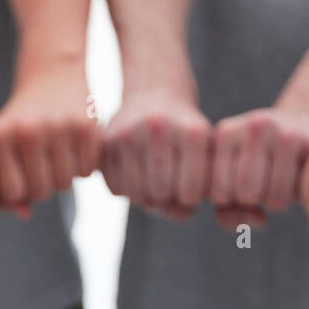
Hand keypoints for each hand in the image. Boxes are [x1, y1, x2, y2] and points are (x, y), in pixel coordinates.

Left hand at [0, 64, 100, 213]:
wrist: (54, 75)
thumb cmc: (24, 122)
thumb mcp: (5, 147)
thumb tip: (8, 218)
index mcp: (2, 136)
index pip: (12, 193)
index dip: (21, 192)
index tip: (25, 176)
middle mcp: (28, 131)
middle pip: (40, 192)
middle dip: (45, 186)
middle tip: (46, 167)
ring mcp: (59, 127)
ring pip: (65, 184)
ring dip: (65, 178)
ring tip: (60, 157)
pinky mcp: (87, 125)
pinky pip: (87, 172)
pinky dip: (84, 167)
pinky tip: (77, 149)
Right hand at [102, 88, 211, 220]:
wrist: (154, 94)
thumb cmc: (183, 136)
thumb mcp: (203, 158)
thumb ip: (197, 194)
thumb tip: (178, 214)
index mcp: (192, 133)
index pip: (190, 195)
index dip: (189, 200)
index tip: (189, 188)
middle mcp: (158, 128)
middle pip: (160, 195)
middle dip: (165, 199)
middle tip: (167, 185)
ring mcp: (128, 132)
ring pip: (135, 194)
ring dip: (144, 197)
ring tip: (152, 182)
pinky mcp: (105, 139)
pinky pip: (115, 188)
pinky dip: (125, 190)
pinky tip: (135, 173)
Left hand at [210, 107, 308, 226]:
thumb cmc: (267, 163)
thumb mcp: (238, 182)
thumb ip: (229, 212)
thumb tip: (258, 220)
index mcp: (225, 133)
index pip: (218, 194)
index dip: (234, 202)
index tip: (246, 186)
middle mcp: (254, 126)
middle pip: (246, 195)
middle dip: (257, 201)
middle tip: (268, 183)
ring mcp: (285, 131)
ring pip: (273, 198)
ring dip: (280, 201)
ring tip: (285, 179)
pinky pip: (298, 193)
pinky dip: (301, 195)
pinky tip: (303, 175)